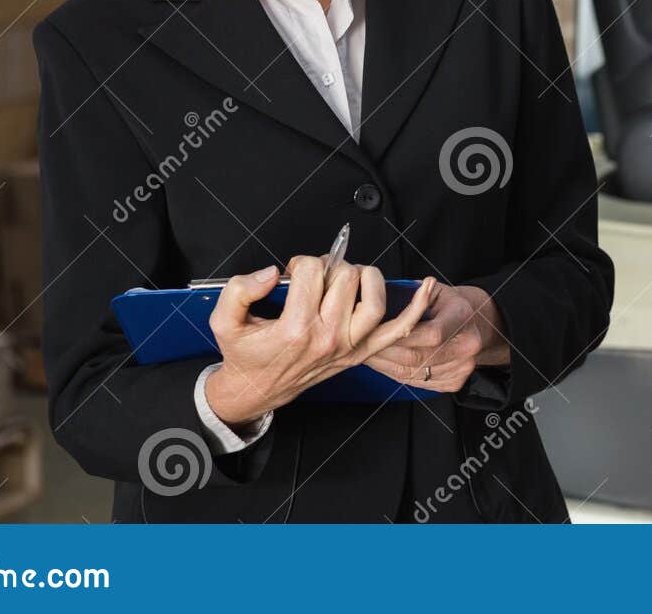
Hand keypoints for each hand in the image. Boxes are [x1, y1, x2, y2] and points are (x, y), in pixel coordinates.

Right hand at [204, 257, 435, 426]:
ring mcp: (349, 346)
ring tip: (345, 276)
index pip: (310, 271)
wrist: (258, 389)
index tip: (291, 272)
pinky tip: (426, 286)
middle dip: (328, 266)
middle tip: (315, 276)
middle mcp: (327, 337)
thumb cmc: (246, 353)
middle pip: (344, 278)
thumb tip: (271, 272)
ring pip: (373, 297)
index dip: (299, 262)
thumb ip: (239, 290)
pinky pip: (399, 329)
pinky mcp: (362, 352)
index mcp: (295, 328)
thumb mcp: (225, 321)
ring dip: (364, 276)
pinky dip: (417, 308)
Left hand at [363, 283, 509, 393]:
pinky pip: (417, 383)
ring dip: (385, 366)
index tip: (374, 332)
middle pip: (418, 357)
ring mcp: (462, 367)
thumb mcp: (435, 290)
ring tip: (366, 354)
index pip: (431, 334)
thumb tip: (381, 300)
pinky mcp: (454, 382)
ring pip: (414, 373)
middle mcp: (467, 346)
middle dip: (385, 353)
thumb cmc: (447, 303)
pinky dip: (395, 375)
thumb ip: (413, 296)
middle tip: (361, 345)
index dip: (399, 336)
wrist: (474, 322)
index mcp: (463, 316)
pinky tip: (382, 364)